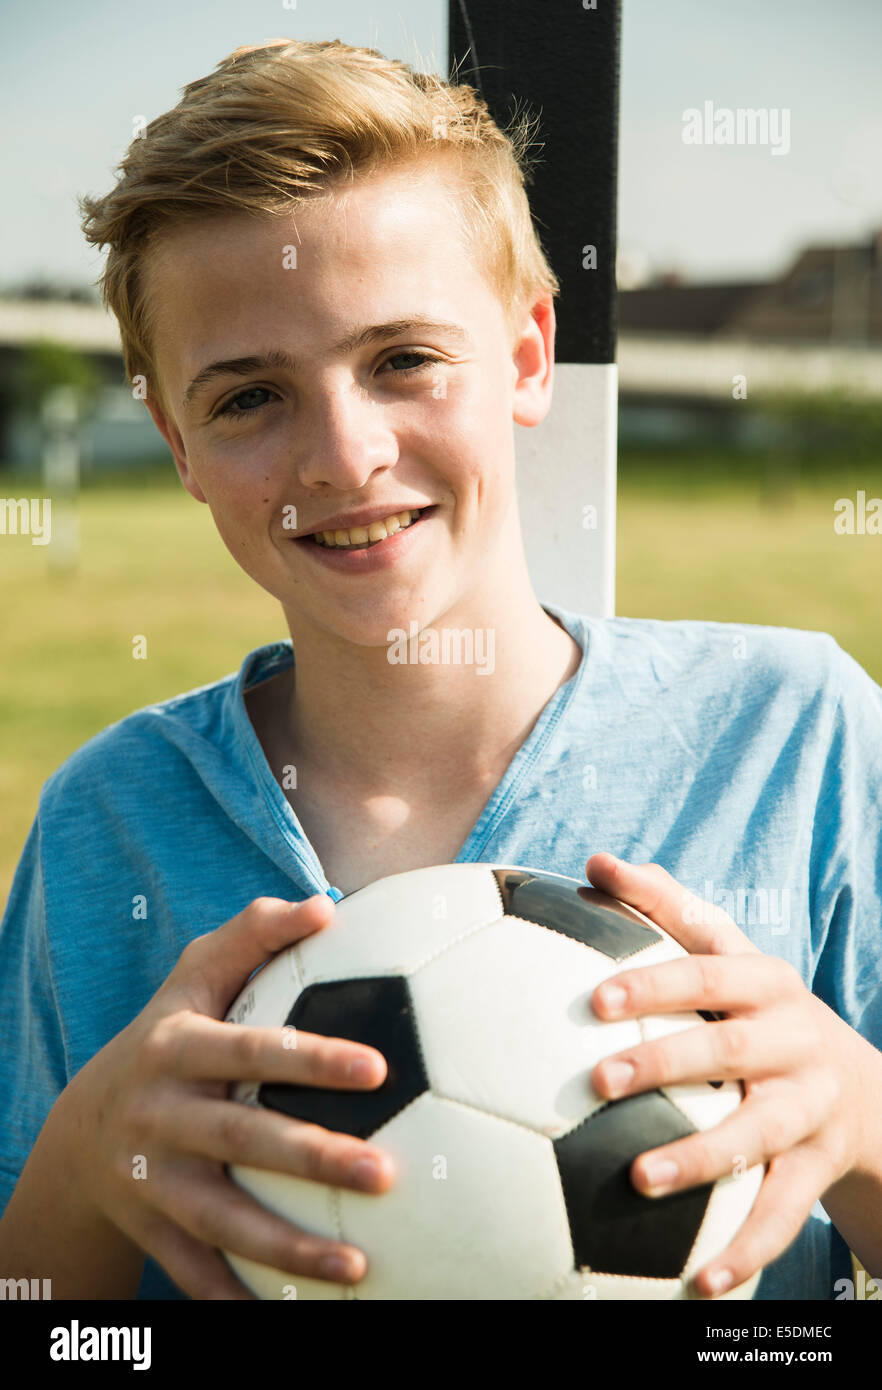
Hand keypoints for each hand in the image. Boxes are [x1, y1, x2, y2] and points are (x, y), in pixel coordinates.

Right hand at [64, 895, 392, 1298]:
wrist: (84, 1130)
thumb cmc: (170, 1034)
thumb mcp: (195, 974)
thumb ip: (254, 932)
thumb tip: (327, 904)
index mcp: (177, 1048)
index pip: (250, 1050)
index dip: (310, 1058)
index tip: (376, 1070)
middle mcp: (161, 1116)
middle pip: (241, 1140)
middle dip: (313, 1159)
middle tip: (385, 1173)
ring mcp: (153, 1182)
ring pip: (223, 1222)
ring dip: (290, 1249)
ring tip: (359, 1268)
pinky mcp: (153, 1233)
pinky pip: (199, 1274)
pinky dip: (241, 1299)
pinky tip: (302, 1316)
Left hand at [583, 852, 872, 1297]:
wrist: (857, 1086)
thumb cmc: (755, 1008)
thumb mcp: (727, 955)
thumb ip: (664, 908)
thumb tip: (594, 859)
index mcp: (762, 979)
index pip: (704, 967)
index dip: (654, 980)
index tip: (595, 997)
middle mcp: (792, 1037)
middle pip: (728, 1046)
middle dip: (665, 1062)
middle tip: (599, 1081)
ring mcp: (809, 1105)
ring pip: (756, 1135)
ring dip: (698, 1158)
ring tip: (639, 1180)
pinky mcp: (816, 1166)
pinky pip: (781, 1212)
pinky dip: (743, 1248)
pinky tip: (699, 1281)